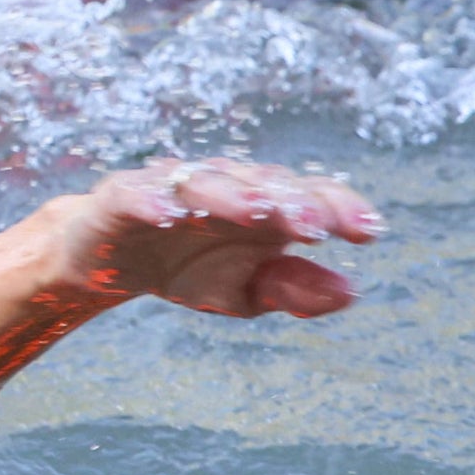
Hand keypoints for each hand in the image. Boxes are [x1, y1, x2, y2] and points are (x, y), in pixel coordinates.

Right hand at [47, 156, 380, 318]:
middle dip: (290, 202)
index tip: (367, 232)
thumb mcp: (244, 290)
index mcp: (259, 204)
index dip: (336, 208)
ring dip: (231, 195)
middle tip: (315, 228)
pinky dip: (151, 200)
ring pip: (205, 182)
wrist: (107, 259)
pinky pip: (137, 193)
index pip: (305, 196)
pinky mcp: (121, 196)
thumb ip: (293, 289)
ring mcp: (170, 186)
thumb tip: (350, 292)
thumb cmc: (186, 265)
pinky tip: (167, 216)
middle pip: (261, 184)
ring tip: (256, 213)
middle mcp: (222, 185)